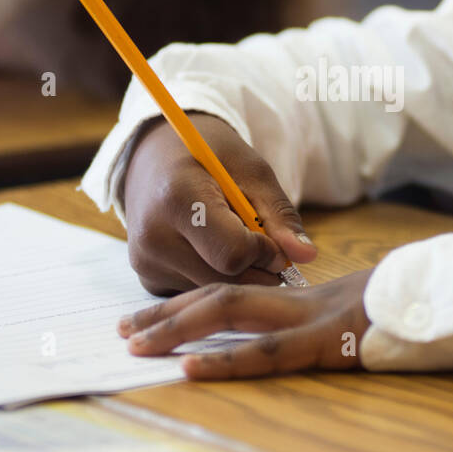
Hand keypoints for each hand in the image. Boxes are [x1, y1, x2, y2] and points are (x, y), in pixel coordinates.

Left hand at [119, 268, 373, 378]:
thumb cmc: (429, 307)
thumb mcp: (380, 316)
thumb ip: (346, 322)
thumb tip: (333, 331)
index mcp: (312, 299)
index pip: (241, 293)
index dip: (193, 302)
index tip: (153, 315)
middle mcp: (305, 302)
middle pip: (222, 297)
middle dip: (168, 312)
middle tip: (122, 328)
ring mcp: (315, 319)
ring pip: (232, 314)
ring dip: (179, 328)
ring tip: (136, 342)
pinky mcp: (331, 342)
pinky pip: (270, 354)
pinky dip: (226, 363)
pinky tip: (190, 370)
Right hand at [123, 114, 317, 294]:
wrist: (156, 157)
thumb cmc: (209, 157)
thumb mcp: (251, 171)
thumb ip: (279, 214)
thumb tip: (306, 256)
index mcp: (177, 198)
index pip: (233, 254)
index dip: (264, 250)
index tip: (271, 235)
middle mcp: (152, 237)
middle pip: (226, 279)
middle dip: (257, 268)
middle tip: (262, 242)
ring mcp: (146, 263)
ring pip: (216, 291)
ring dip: (239, 274)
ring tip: (231, 235)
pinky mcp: (148, 280)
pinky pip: (199, 294)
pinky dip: (217, 278)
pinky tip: (210, 248)